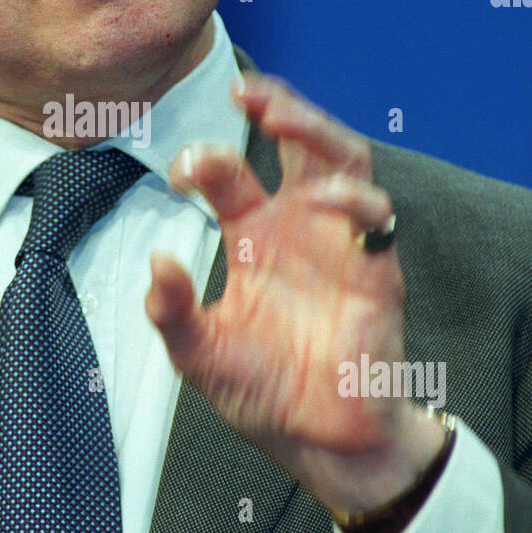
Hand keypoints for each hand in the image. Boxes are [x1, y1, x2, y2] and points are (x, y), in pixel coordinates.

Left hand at [145, 71, 442, 515]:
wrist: (319, 441)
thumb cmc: (263, 392)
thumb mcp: (199, 354)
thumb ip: (172, 312)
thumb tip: (157, 262)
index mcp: (253, 235)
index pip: (232, 172)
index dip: (205, 160)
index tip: (179, 171)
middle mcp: (297, 226)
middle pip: (297, 141)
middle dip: (275, 105)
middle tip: (243, 92)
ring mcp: (339, 241)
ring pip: (342, 159)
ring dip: (315, 128)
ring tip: (280, 115)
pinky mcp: (376, 269)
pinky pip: (376, 218)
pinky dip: (352, 199)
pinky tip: (320, 197)